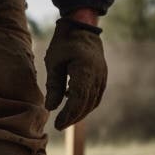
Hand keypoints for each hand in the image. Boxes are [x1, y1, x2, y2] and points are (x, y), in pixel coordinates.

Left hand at [44, 14, 107, 129]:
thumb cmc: (64, 43)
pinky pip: (95, 96)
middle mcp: (98, 75)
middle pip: (87, 104)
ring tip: (65, 120)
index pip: (78, 99)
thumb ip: (53, 85)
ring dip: (80, 114)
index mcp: (85, 69)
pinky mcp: (102, 77)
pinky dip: (85, 105)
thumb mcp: (53, 62)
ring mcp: (103, 77)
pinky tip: (72, 107)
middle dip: (73, 118)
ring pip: (93, 102)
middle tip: (58, 126)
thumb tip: (51, 108)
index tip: (57, 124)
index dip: (68, 114)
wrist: (82, 27)